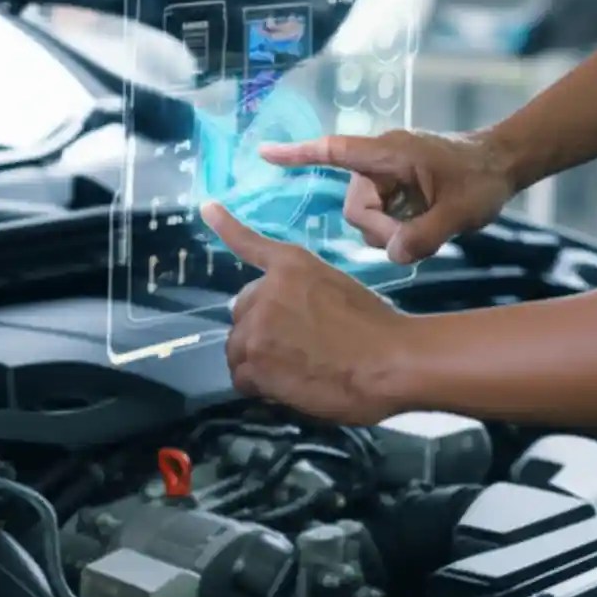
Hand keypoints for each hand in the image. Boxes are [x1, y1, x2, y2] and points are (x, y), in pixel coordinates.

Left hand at [201, 201, 414, 424]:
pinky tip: (287, 389)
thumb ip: (301, 294)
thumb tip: (282, 322)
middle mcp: (266, 291)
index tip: (206, 208)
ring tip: (295, 373)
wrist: (389, 361)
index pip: (250, 245)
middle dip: (260, 331)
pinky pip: (241, 379)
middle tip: (295, 349)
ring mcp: (257, 327)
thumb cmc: (377, 328)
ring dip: (258, 362)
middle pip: (242, 314)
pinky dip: (260, 387)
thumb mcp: (337, 288)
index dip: (226, 226)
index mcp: (291, 265)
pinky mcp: (255, 364)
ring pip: (238, 350)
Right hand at [260, 130, 515, 263]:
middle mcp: (381, 163)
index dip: (298, 154)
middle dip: (383, 230)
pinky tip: (426, 225)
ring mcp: (388, 178)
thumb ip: (427, 235)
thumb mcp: (461, 211)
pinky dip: (398, 229)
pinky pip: (382, 219)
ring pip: (368, 219)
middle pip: (357, 208)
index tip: (263, 154)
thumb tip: (394, 255)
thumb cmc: (482, 178)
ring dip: (393, 232)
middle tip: (421, 236)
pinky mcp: (395, 191)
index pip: (335, 151)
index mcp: (390, 153)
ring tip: (431, 228)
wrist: (504, 165)